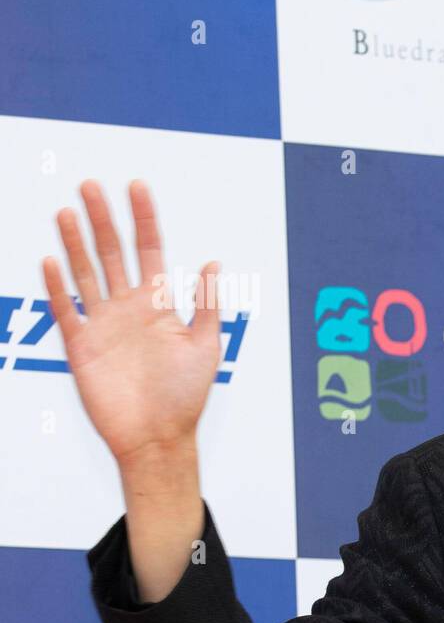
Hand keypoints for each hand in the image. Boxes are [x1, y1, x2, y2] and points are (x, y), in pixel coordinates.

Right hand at [42, 179, 220, 467]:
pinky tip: (52, 260)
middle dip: (102, 219)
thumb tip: (212, 262)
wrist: (158, 437)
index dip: (144, 218)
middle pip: (112, 253)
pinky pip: (66, 310)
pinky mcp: (81, 347)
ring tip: (67, 212)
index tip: (137, 187)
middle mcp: (128, 308)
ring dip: (75, 243)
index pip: (149, 250)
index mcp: (159, 305)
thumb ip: (207, 304)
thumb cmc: (185, 396)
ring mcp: (103, 325)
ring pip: (86, 274)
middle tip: (90, 185)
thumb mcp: (206, 345)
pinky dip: (58, 287)